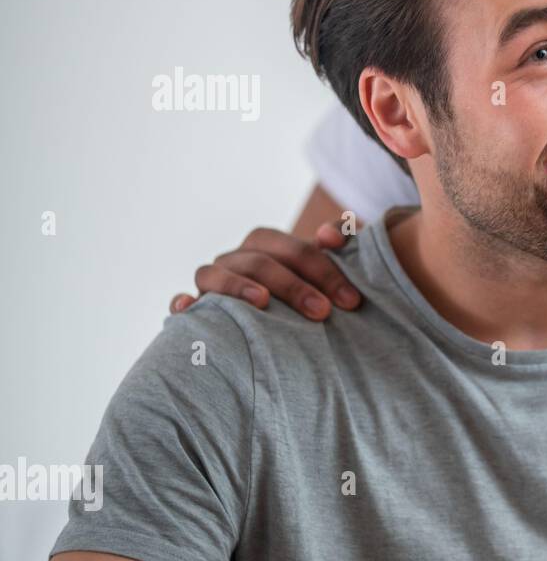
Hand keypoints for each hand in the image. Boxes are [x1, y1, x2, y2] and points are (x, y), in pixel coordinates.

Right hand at [169, 221, 361, 319]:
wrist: (289, 323)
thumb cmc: (314, 293)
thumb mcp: (334, 267)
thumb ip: (343, 239)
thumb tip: (329, 237)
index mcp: (268, 246)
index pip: (291, 248)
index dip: (323, 270)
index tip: (351, 300)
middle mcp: (237, 260)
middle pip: (257, 261)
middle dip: (292, 285)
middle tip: (322, 311)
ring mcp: (212, 283)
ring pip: (214, 274)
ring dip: (237, 285)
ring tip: (263, 302)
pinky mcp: (196, 309)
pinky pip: (181, 303)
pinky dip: (182, 302)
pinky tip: (188, 308)